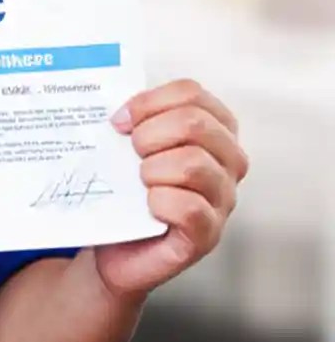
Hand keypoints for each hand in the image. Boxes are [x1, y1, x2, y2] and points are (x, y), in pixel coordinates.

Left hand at [93, 79, 248, 300]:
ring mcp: (222, 199)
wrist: (112, 248)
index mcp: (213, 130)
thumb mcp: (127, 147)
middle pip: (195, 123)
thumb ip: (132, 121)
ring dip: (152, 169)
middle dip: (148, 134)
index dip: (148, 102)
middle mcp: (227, 162)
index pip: (191, 93)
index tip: (120, 121)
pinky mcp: (208, 234)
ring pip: (194, 163)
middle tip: (129, 153)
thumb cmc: (125, 192)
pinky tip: (147, 206)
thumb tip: (119, 109)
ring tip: (138, 181)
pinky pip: (189, 208)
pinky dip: (160, 202)